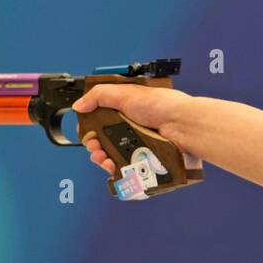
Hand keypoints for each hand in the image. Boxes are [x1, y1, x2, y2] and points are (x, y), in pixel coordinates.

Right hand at [70, 84, 189, 174]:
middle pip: (104, 139)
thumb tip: (79, 105)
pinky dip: (116, 168)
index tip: (86, 132)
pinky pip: (126, 167)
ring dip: (101, 158)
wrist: (184, 126)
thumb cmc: (163, 106)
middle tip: (94, 146)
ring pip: (112, 155)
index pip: (101, 119)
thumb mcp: (126, 93)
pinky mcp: (144, 159)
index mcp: (126, 109)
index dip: (90, 126)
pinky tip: (113, 166)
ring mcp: (138, 144)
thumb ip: (99, 96)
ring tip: (102, 158)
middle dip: (93, 145)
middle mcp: (131, 127)